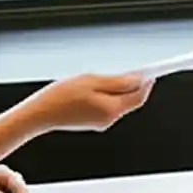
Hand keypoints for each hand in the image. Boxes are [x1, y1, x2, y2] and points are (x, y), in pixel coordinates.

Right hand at [33, 72, 154, 131]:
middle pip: (130, 100)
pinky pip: (107, 105)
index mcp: (112, 109)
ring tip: (100, 78)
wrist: (41, 113)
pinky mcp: (93, 122)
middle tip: (127, 70)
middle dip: (131, 85)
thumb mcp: (93, 81)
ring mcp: (101, 122)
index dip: (147, 83)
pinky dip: (106, 95)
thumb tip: (138, 80)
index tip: (151, 72)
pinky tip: (92, 88)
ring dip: (116, 89)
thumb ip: (118, 82)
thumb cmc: (62, 96)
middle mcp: (109, 119)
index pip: (139, 96)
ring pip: (118, 102)